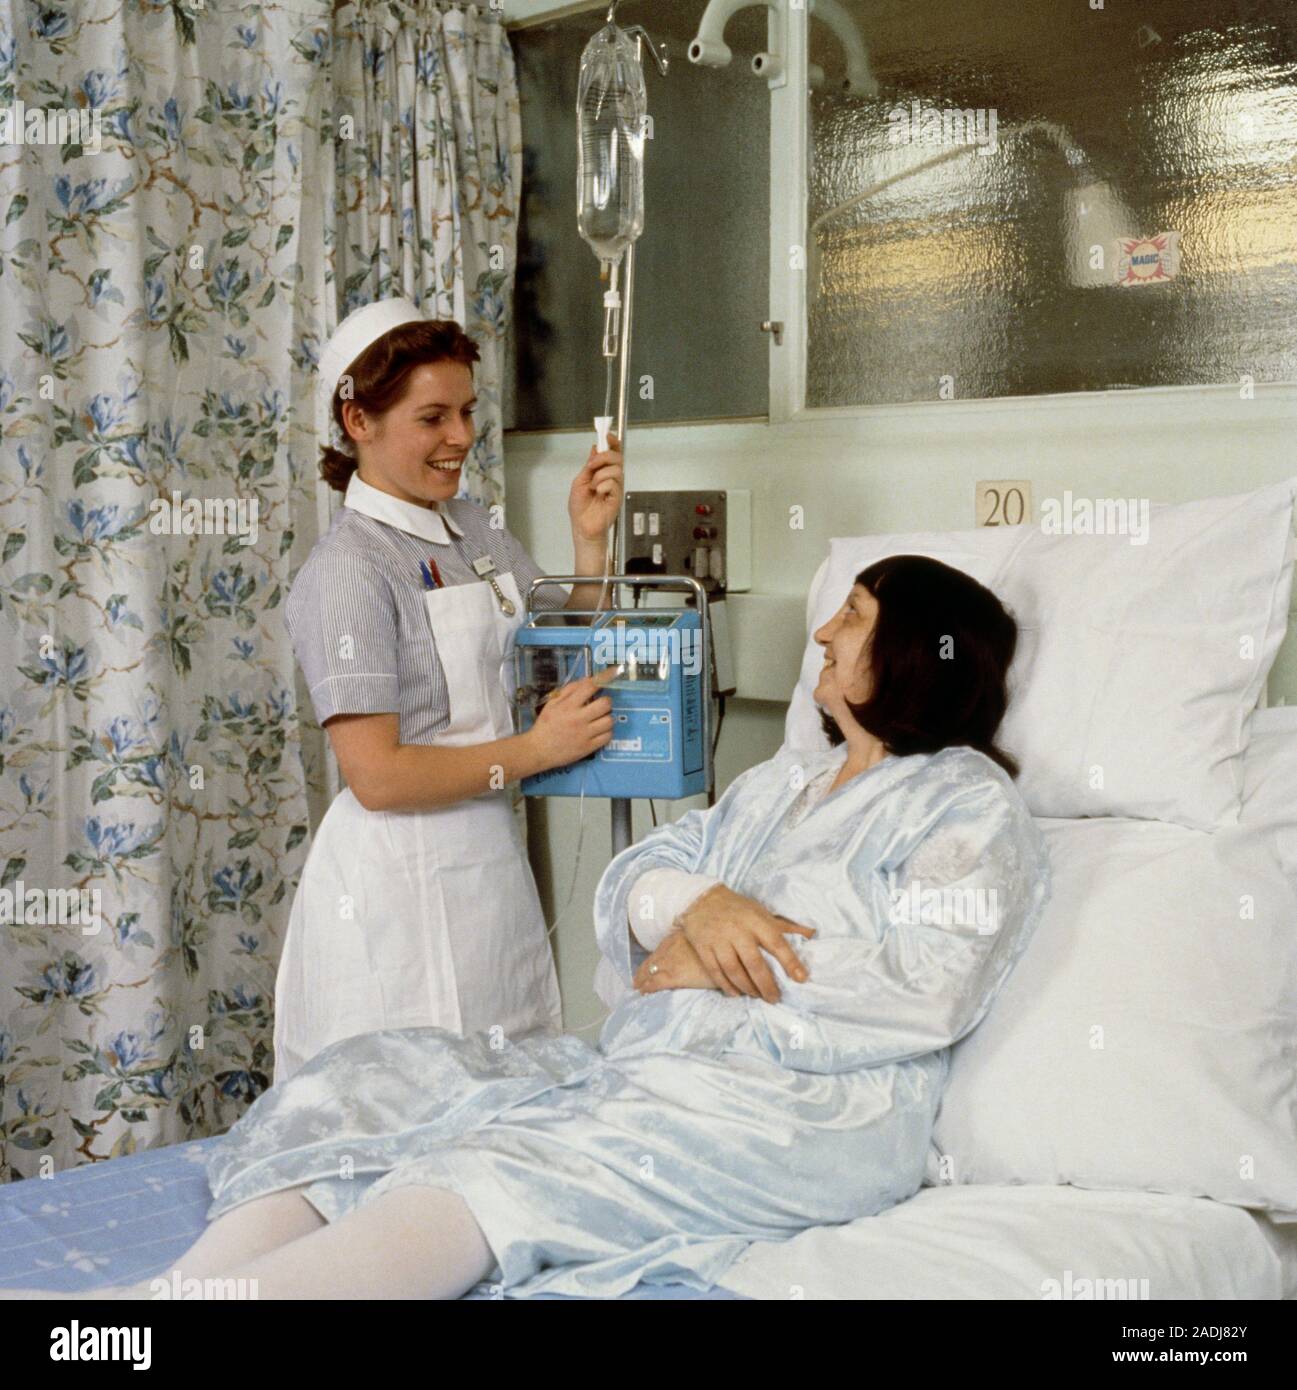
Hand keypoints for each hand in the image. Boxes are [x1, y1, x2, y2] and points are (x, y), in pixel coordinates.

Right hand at [527, 675, 612, 769]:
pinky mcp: (588, 747)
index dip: (604, 678)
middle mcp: (578, 718)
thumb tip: (588, 680)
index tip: (614, 672)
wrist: (539, 750)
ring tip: (599, 719)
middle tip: (601, 705)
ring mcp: (584, 734)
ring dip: (607, 717)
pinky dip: (606, 732)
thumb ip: (569, 690)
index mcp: (568, 706)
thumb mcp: (552, 703)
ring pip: (609, 721)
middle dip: (606, 702)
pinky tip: (598, 731)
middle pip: (605, 704)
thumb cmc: (546, 724)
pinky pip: (608, 736)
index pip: (590, 687)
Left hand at [569, 431, 623, 541]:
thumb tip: (595, 448)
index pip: (612, 453)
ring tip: (593, 487)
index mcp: (602, 472)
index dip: (612, 442)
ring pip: (615, 470)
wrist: (582, 526)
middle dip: (604, 457)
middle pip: (617, 457)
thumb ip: (589, 466)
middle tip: (592, 465)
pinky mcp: (618, 497)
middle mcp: (612, 478)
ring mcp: (616, 488)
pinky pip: (614, 483)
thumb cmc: (580, 507)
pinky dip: (603, 486)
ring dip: (600, 476)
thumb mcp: (580, 481)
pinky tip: (598, 494)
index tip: (607, 435)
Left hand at [633, 931, 715, 993]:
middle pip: (652, 960)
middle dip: (643, 971)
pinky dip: (647, 988)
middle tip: (636, 981)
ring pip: (650, 971)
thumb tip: (696, 951)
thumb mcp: (708, 941)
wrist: (728, 954)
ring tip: (638, 988)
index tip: (649, 966)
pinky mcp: (673, 976)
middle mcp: (671, 947)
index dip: (653, 959)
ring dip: (643, 980)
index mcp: (679, 937)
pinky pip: (654, 983)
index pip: (660, 949)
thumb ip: (699, 944)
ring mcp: (671, 961)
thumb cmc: (722, 948)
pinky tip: (643, 992)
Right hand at [679, 884, 814, 1002]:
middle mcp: (737, 930)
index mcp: (755, 920)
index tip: (802, 979)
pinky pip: (715, 972)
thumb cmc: (739, 908)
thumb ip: (786, 926)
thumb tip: (812, 934)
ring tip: (757, 996)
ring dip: (747, 988)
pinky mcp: (703, 947)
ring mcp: (719, 939)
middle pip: (754, 963)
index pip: (776, 943)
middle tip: (775, 999)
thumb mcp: (762, 912)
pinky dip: (727, 986)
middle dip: (767, 985)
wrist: (702, 899)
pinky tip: (736, 993)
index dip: (790, 962)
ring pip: (734, 970)